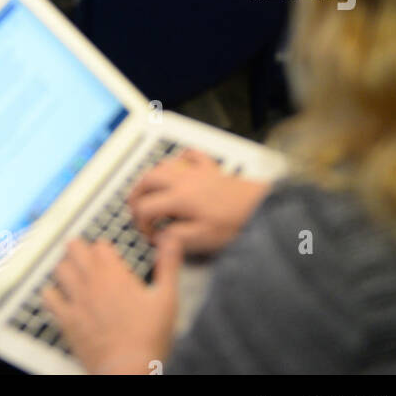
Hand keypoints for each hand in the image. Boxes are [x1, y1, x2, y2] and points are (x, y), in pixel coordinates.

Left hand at [42, 234, 181, 374]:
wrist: (128, 370)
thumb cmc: (149, 337)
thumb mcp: (167, 298)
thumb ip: (168, 265)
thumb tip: (172, 238)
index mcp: (114, 273)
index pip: (100, 244)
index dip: (104, 248)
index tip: (109, 256)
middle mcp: (91, 281)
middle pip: (75, 248)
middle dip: (80, 249)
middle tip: (87, 258)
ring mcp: (76, 300)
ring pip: (60, 268)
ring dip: (66, 267)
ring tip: (73, 273)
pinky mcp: (66, 320)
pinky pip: (48, 297)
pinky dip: (51, 293)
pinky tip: (59, 296)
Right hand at [128, 149, 269, 254]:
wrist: (261, 208)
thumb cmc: (235, 224)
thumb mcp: (202, 240)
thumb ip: (175, 238)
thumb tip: (159, 237)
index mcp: (179, 198)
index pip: (146, 207)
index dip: (141, 223)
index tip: (149, 235)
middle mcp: (183, 180)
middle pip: (147, 179)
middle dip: (136, 194)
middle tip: (134, 209)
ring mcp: (196, 171)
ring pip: (163, 164)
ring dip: (151, 176)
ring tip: (148, 189)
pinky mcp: (210, 168)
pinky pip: (189, 155)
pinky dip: (179, 159)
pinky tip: (179, 164)